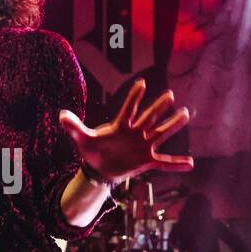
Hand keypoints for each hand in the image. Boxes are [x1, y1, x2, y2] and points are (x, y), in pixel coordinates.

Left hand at [59, 78, 193, 183]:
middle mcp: (134, 133)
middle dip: (158, 108)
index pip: (128, 109)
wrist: (99, 168)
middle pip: (148, 118)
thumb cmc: (92, 150)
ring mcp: (142, 146)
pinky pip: (163, 162)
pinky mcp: (146, 160)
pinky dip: (176, 163)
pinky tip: (190, 163)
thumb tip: (61, 115)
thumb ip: (74, 127)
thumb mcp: (81, 139)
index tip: (142, 83)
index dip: (134, 97)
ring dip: (172, 125)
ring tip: (185, 114)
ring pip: (159, 133)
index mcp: (120, 126)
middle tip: (170, 95)